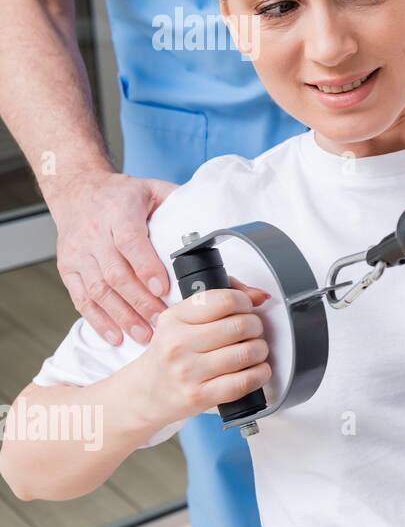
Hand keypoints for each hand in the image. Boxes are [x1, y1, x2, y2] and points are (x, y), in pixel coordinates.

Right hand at [49, 170, 178, 346]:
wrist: (78, 191)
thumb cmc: (122, 195)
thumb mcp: (153, 189)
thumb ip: (180, 205)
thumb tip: (213, 228)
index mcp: (119, 212)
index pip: (130, 242)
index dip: (146, 267)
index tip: (163, 288)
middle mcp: (94, 235)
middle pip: (116, 273)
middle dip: (140, 301)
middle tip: (163, 321)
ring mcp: (78, 255)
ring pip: (98, 290)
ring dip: (122, 316)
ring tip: (144, 335)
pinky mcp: (69, 270)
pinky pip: (81, 299)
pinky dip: (98, 320)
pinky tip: (115, 336)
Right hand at [129, 276, 271, 432]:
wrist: (147, 392)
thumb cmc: (172, 352)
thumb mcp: (184, 318)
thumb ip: (222, 299)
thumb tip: (259, 296)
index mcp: (175, 318)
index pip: (225, 300)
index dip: (245, 302)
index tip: (245, 309)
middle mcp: (178, 344)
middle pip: (241, 325)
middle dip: (256, 327)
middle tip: (251, 332)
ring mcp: (188, 372)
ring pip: (248, 352)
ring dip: (260, 350)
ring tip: (253, 351)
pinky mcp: (199, 396)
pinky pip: (245, 382)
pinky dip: (260, 374)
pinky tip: (255, 370)